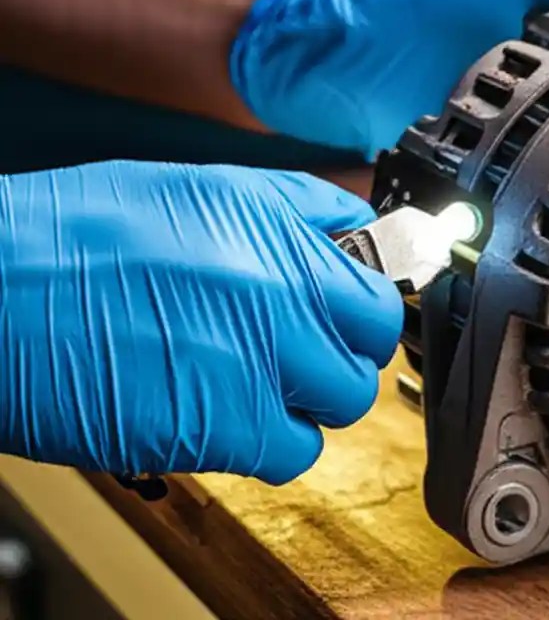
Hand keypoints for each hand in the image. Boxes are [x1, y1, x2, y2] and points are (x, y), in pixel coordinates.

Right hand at [0, 161, 401, 483]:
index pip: (379, 296)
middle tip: (294, 354)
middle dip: (337, 360)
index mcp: (281, 238)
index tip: (344, 319)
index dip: (361, 313)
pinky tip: (223, 414)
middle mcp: (281, 301)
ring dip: (306, 404)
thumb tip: (356, 229)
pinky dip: (268, 444)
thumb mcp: (201, 188)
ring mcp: (257, 368)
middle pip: (364, 359)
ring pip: (336, 411)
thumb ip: (295, 210)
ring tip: (250, 383)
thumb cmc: (75, 234)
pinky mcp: (221, 429)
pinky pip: (288, 453)